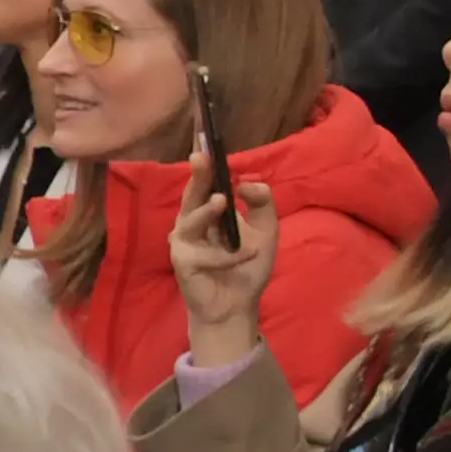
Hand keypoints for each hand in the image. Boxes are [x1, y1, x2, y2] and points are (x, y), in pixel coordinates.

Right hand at [166, 175, 282, 376]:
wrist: (236, 307)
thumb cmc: (246, 269)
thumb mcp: (266, 232)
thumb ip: (263, 205)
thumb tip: (247, 183)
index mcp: (208, 214)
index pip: (204, 186)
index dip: (204, 167)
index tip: (205, 144)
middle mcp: (191, 226)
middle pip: (191, 197)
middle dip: (197, 178)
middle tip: (201, 158)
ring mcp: (184, 245)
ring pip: (190, 222)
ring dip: (206, 212)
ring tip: (222, 200)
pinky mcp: (184, 265)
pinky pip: (205, 255)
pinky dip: (228, 256)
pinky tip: (246, 256)